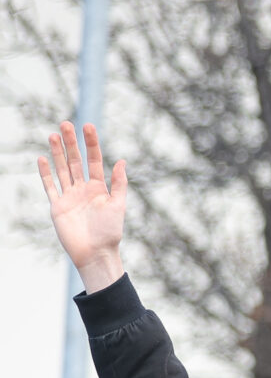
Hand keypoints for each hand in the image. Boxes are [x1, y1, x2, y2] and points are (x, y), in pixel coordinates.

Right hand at [38, 121, 127, 291]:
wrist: (95, 253)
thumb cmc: (110, 232)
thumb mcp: (118, 205)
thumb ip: (119, 183)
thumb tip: (121, 161)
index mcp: (99, 188)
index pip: (93, 160)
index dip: (91, 143)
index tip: (88, 126)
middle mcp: (83, 189)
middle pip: (75, 161)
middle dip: (71, 143)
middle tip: (65, 124)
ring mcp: (69, 196)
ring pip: (62, 169)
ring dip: (57, 153)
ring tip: (53, 135)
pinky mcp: (57, 206)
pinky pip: (50, 186)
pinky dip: (46, 173)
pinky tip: (42, 159)